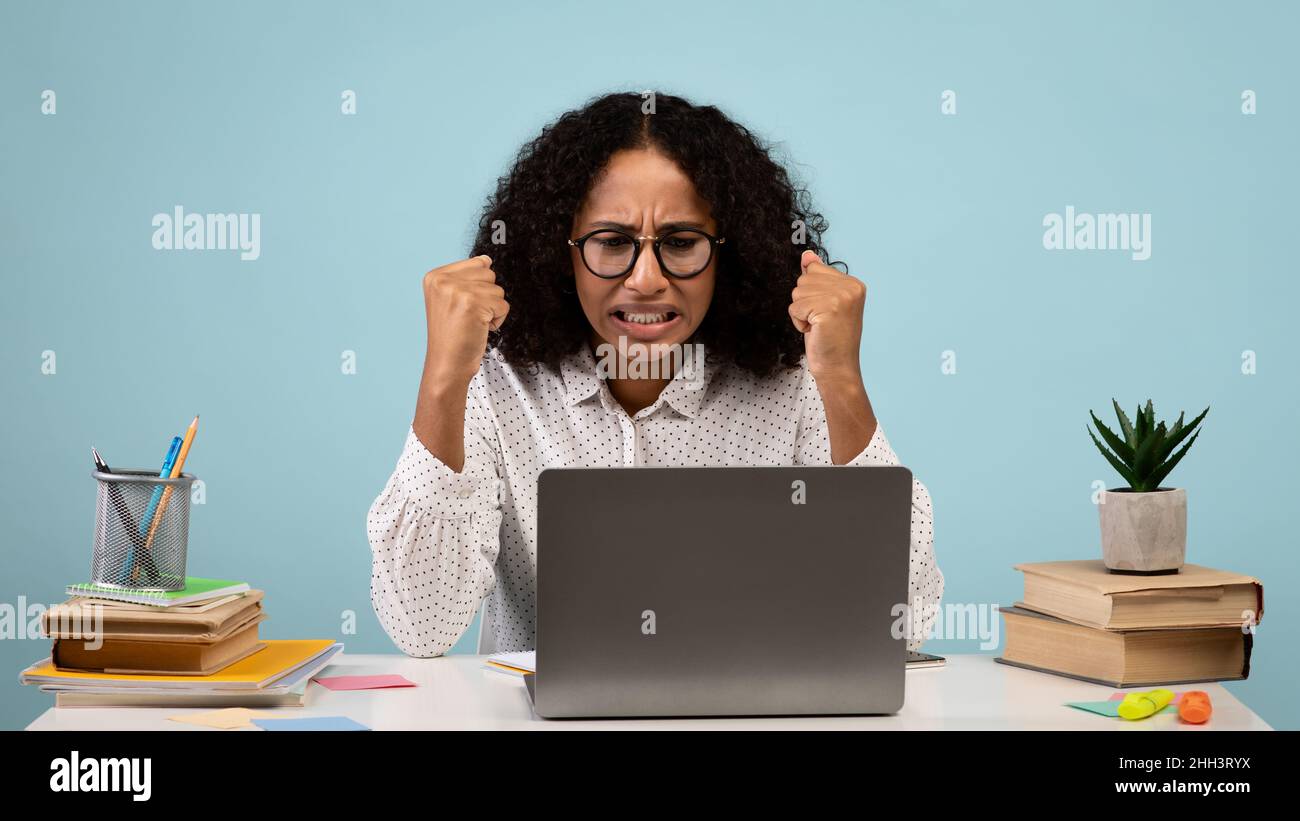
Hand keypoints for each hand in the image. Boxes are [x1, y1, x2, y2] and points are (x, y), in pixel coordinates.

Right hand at [421, 255, 509, 388]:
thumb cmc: (452, 337)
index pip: (476, 263)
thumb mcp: (450, 300)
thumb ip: (466, 278)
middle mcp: (443, 280)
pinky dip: (498, 320)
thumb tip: (486, 259)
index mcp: (434, 276)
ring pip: (497, 290)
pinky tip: (480, 329)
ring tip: (473, 323)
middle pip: (489, 274)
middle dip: (487, 297)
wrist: (447, 364)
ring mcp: (457, 290)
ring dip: (492, 309)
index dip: (478, 288)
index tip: (462, 306)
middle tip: (468, 316)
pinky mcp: (472, 304)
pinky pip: (503, 305)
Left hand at [789, 249, 865, 381]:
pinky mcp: (828, 308)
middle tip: (821, 321)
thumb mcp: (823, 303)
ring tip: (818, 326)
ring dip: (801, 313)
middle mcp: (851, 287)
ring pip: (797, 293)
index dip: (811, 294)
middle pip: (803, 280)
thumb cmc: (829, 339)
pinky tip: (814, 331)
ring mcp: (841, 297)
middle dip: (804, 303)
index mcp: (853, 283)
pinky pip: (795, 307)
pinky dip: (798, 322)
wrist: (837, 368)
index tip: (826, 312)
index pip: (814, 270)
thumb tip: (807, 255)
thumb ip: (816, 278)